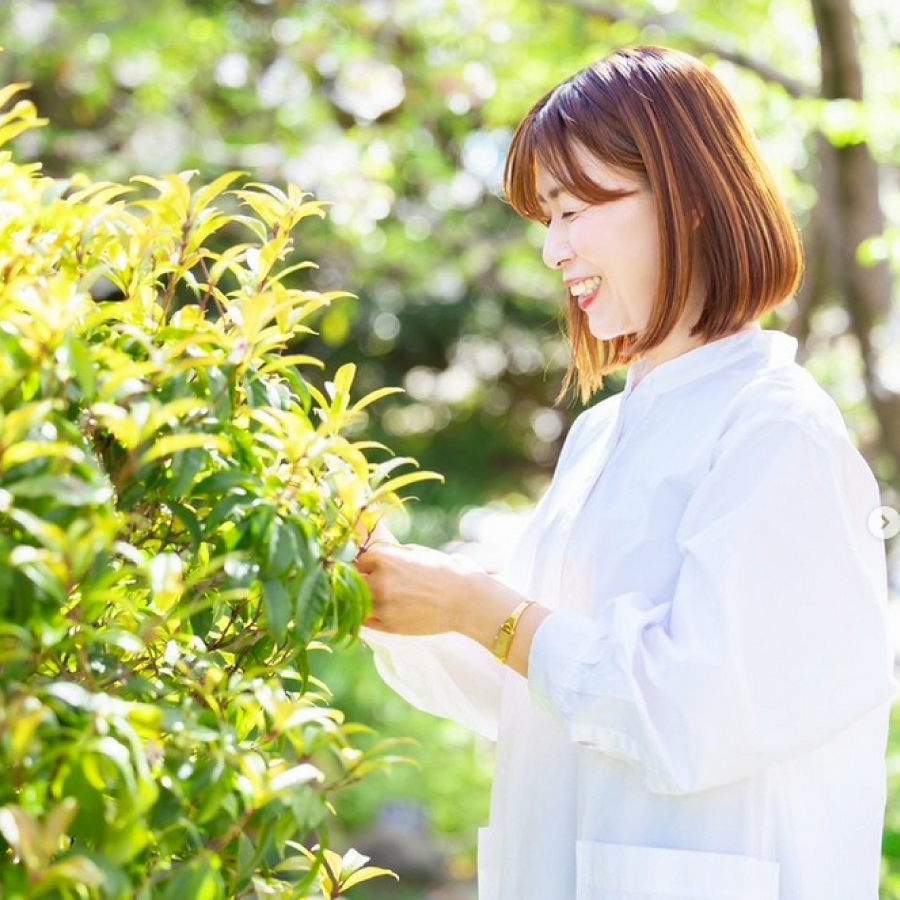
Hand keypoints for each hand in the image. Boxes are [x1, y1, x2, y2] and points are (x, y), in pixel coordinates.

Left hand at [355, 542, 482, 635]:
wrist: (465, 600)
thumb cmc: (443, 571)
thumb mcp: (415, 552)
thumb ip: (390, 553)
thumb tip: (372, 551)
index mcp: (385, 560)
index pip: (358, 560)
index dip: (364, 563)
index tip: (368, 567)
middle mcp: (379, 583)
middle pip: (352, 581)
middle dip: (358, 580)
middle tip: (366, 582)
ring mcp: (383, 607)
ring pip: (355, 602)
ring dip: (360, 599)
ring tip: (371, 597)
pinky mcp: (389, 626)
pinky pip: (365, 621)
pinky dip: (366, 616)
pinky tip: (374, 611)